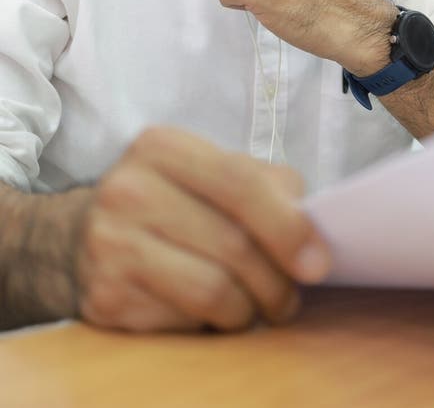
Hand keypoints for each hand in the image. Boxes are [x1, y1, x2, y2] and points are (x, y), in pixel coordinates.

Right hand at [75, 127, 330, 331]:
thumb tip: (310, 228)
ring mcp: (111, 244)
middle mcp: (130, 189)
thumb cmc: (167, 201)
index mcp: (161, 147)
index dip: (288, 226)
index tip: (318, 262)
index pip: (239, 182)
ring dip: (251, 310)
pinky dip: (213, 325)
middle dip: (277, 280)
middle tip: (290, 297)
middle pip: (233, 243)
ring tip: (258, 308)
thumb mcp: (207, 171)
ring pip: (214, 290)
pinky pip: (185, 322)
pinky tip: (213, 314)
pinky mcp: (106, 296)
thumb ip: (262, 184)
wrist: (78, 238)